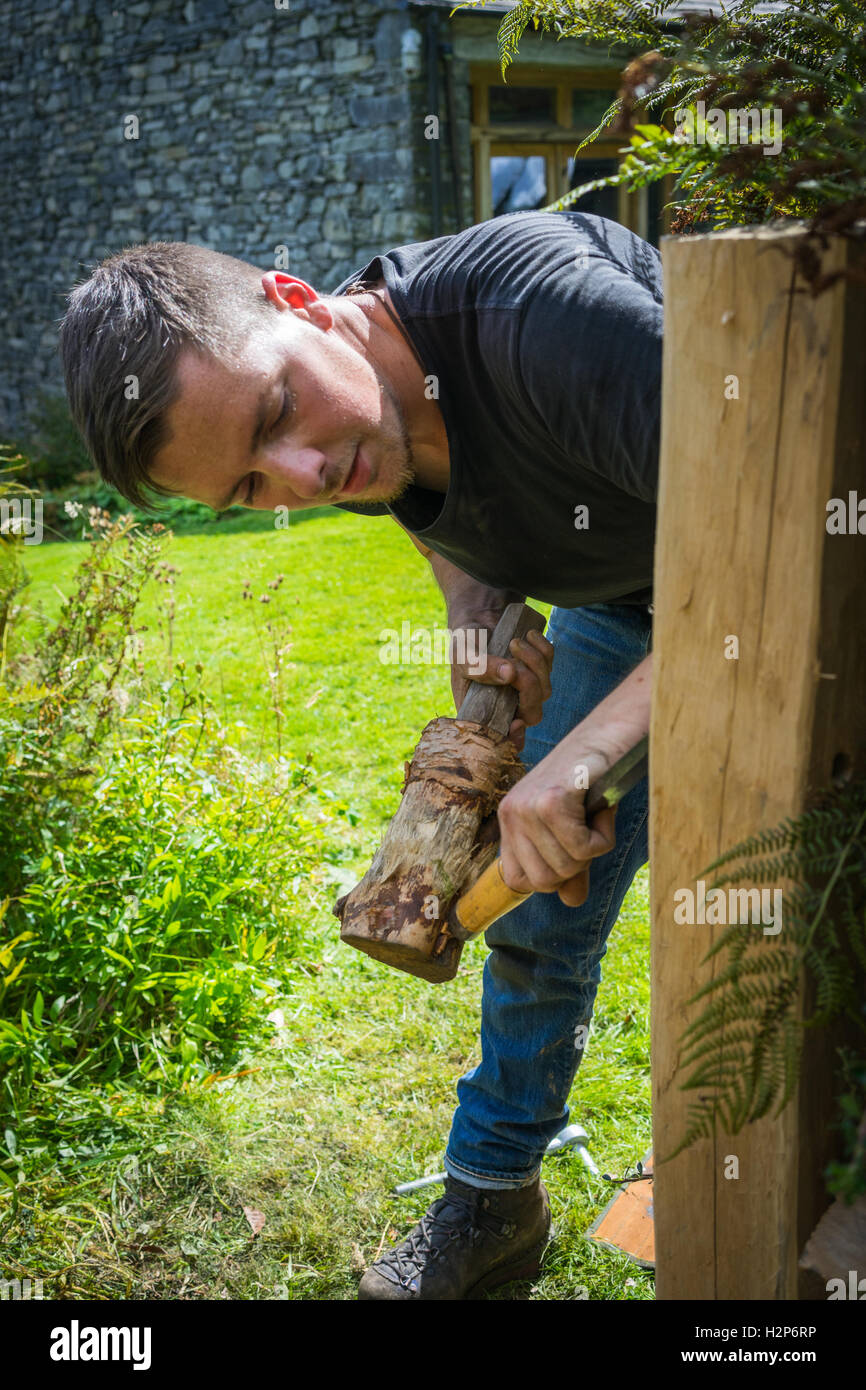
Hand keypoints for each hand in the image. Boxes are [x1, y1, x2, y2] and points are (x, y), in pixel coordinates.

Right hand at [448, 616, 553, 751]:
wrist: (479, 613)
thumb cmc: (464, 639)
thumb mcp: (461, 652)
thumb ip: (477, 665)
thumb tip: (509, 674)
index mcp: (483, 710)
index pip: (503, 739)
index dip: (514, 738)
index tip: (516, 721)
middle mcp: (507, 704)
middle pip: (532, 714)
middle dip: (529, 689)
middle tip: (513, 662)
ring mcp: (525, 688)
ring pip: (545, 689)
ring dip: (534, 662)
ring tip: (515, 642)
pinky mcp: (538, 668)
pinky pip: (551, 664)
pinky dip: (543, 648)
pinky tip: (529, 635)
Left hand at [496, 743, 616, 905]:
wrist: (610, 734)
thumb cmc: (593, 779)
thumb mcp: (574, 826)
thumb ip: (570, 863)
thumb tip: (571, 901)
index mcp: (509, 819)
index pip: (517, 880)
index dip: (552, 876)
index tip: (572, 847)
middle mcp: (511, 813)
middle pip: (544, 881)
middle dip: (577, 863)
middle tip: (588, 826)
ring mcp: (528, 807)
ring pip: (566, 866)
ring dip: (594, 845)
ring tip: (594, 812)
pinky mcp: (551, 801)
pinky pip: (582, 849)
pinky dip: (603, 835)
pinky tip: (602, 807)